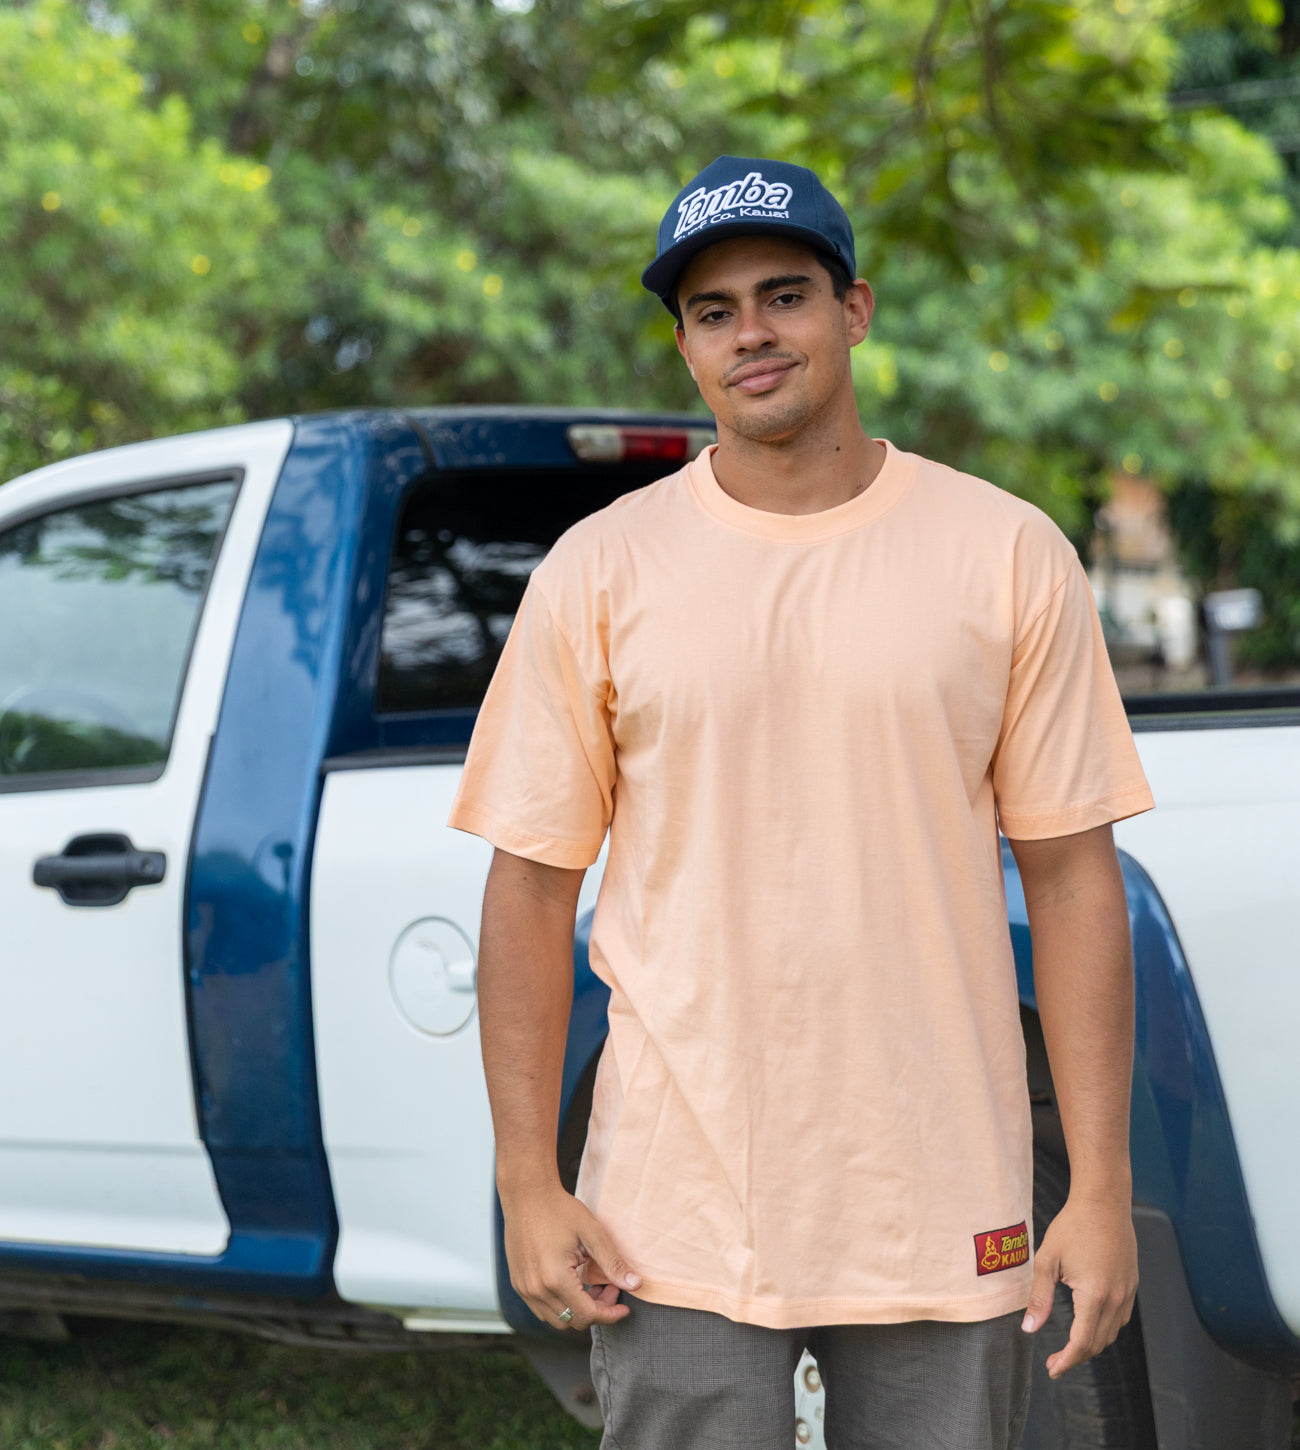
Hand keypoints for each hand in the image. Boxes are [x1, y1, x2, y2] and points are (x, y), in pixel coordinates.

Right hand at [501, 1182, 640, 1330]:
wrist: (526, 1194)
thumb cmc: (559, 1209)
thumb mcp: (591, 1232)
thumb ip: (613, 1262)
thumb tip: (635, 1284)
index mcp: (555, 1279)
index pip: (588, 1315)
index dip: (610, 1315)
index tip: (624, 1307)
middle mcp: (536, 1290)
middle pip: (573, 1321)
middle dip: (596, 1311)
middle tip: (609, 1288)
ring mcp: (524, 1288)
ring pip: (556, 1319)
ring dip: (578, 1310)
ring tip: (591, 1286)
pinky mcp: (519, 1283)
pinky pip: (541, 1309)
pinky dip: (561, 1305)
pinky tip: (572, 1284)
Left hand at [1021, 1193, 1137, 1378]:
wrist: (1103, 1201)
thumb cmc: (1072, 1226)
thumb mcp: (1048, 1260)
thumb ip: (1039, 1298)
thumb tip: (1029, 1329)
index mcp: (1095, 1296)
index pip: (1082, 1342)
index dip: (1067, 1360)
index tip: (1052, 1369)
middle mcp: (1116, 1299)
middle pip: (1098, 1343)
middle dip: (1076, 1356)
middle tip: (1054, 1361)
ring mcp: (1128, 1292)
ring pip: (1112, 1333)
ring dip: (1091, 1345)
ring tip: (1070, 1347)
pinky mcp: (1132, 1284)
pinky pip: (1121, 1318)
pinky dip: (1105, 1329)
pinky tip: (1089, 1324)